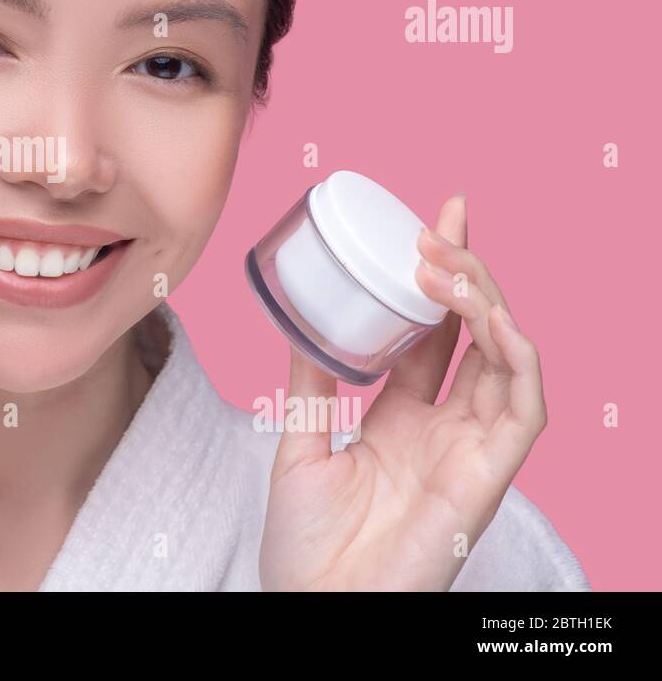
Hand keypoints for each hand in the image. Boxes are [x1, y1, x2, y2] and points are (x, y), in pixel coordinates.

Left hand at [259, 193, 546, 589]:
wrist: (314, 605)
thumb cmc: (306, 545)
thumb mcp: (301, 443)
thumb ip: (310, 383)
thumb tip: (300, 317)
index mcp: (403, 418)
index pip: (434, 335)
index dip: (436, 281)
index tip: (427, 223)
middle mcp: (444, 426)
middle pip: (475, 334)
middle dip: (466, 271)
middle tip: (443, 219)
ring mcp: (470, 448)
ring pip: (507, 358)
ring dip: (485, 301)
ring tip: (444, 261)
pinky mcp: (489, 477)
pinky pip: (524, 409)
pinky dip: (518, 359)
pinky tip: (492, 317)